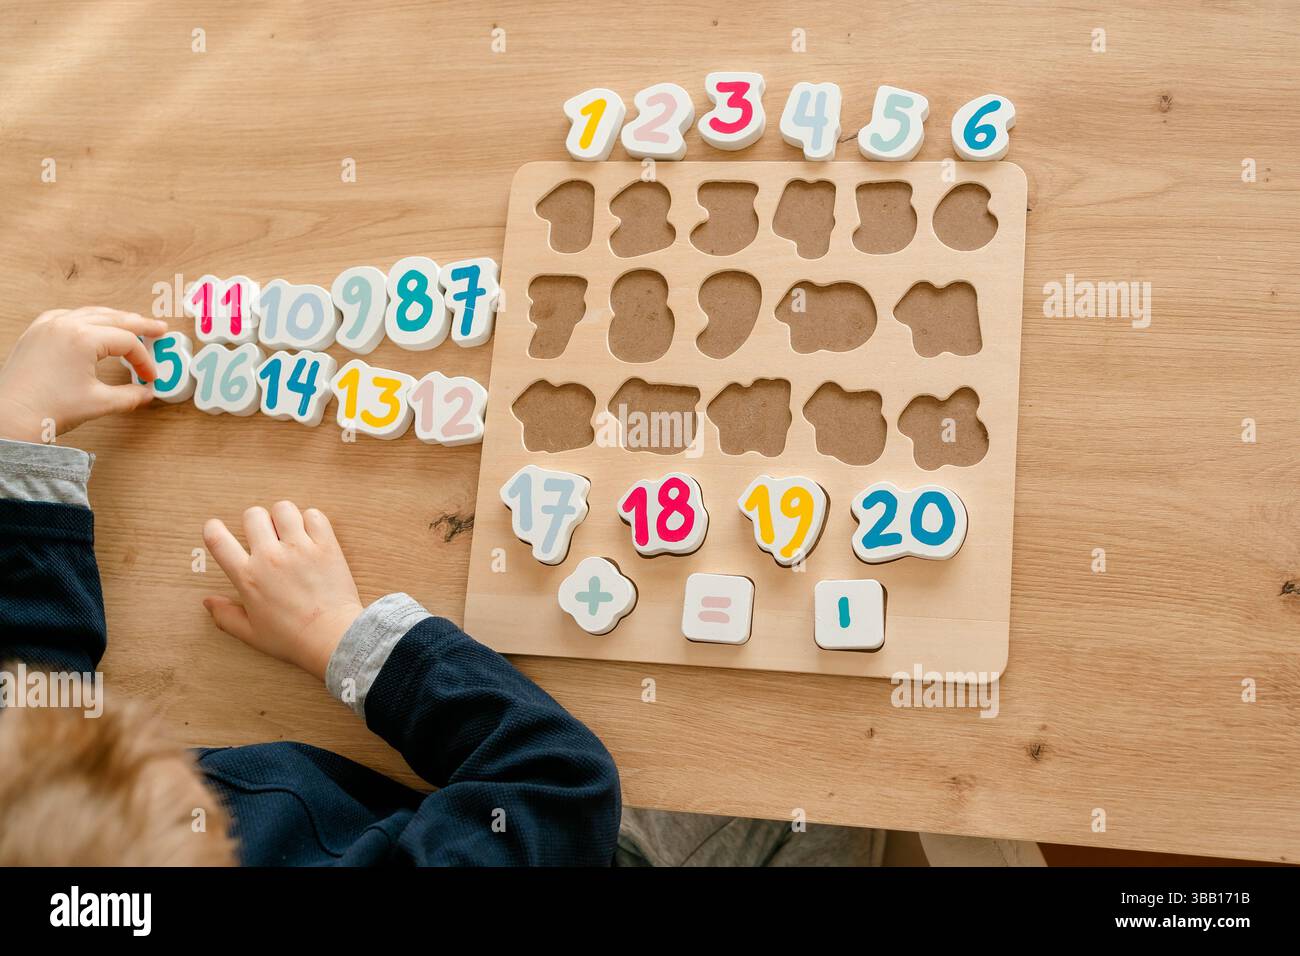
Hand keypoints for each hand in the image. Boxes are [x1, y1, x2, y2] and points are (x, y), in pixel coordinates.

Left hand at [0, 307, 167, 442]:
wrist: (10, 418)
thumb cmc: (46, 409)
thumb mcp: (99, 403)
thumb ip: (129, 396)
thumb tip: (145, 393)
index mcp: (82, 338)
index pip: (127, 341)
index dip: (144, 360)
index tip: (149, 376)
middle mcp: (64, 325)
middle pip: (113, 318)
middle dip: (139, 325)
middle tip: (159, 329)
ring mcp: (46, 327)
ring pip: (90, 313)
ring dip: (114, 318)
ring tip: (132, 323)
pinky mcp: (35, 334)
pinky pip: (65, 316)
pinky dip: (85, 318)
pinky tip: (92, 324)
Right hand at [202, 502, 363, 680]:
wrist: (333, 638)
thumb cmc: (292, 639)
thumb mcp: (251, 633)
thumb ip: (226, 616)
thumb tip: (208, 602)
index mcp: (248, 577)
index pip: (217, 539)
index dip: (213, 529)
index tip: (216, 528)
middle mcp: (270, 557)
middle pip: (253, 515)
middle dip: (255, 522)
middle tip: (266, 536)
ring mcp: (299, 549)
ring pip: (283, 509)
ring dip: (284, 517)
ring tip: (290, 533)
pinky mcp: (326, 546)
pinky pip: (314, 515)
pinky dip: (312, 521)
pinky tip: (312, 536)